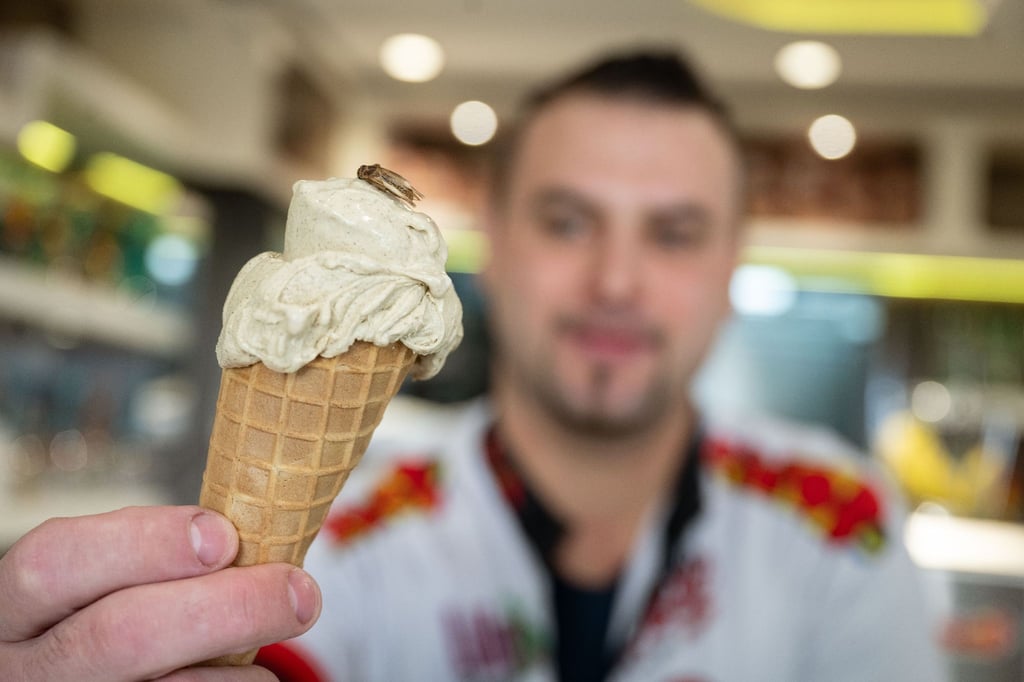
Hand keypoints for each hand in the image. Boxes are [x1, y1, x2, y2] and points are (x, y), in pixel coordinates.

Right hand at [0, 506, 321, 680]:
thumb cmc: (103, 614)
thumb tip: (250, 528)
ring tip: (288, 621)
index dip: (144, 542)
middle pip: (119, 635)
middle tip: (296, 588)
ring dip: (240, 654)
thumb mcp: (94, 583)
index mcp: (16, 605)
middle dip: (223, 606)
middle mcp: (24, 667)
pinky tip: (252, 674)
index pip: (56, 561)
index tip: (224, 534)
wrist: (77, 681)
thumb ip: (148, 558)